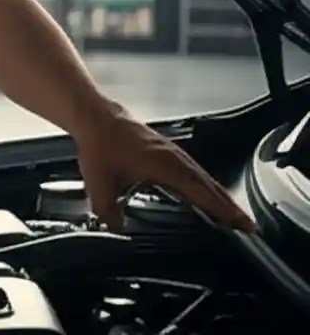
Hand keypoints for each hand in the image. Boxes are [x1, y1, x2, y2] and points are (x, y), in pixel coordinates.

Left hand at [73, 105, 256, 232]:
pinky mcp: (168, 151)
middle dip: (230, 206)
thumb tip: (117, 227)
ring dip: (220, 195)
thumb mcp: (98, 182)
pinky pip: (194, 171)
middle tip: (248, 225)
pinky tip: (206, 194)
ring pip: (204, 177)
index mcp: (164, 165)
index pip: (201, 191)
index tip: (241, 223)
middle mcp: (175, 158)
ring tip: (234, 214)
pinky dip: (206, 185)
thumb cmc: (100, 144)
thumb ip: (107, 210)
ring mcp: (173, 152)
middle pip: (210, 185)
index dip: (222, 209)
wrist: (96, 117)